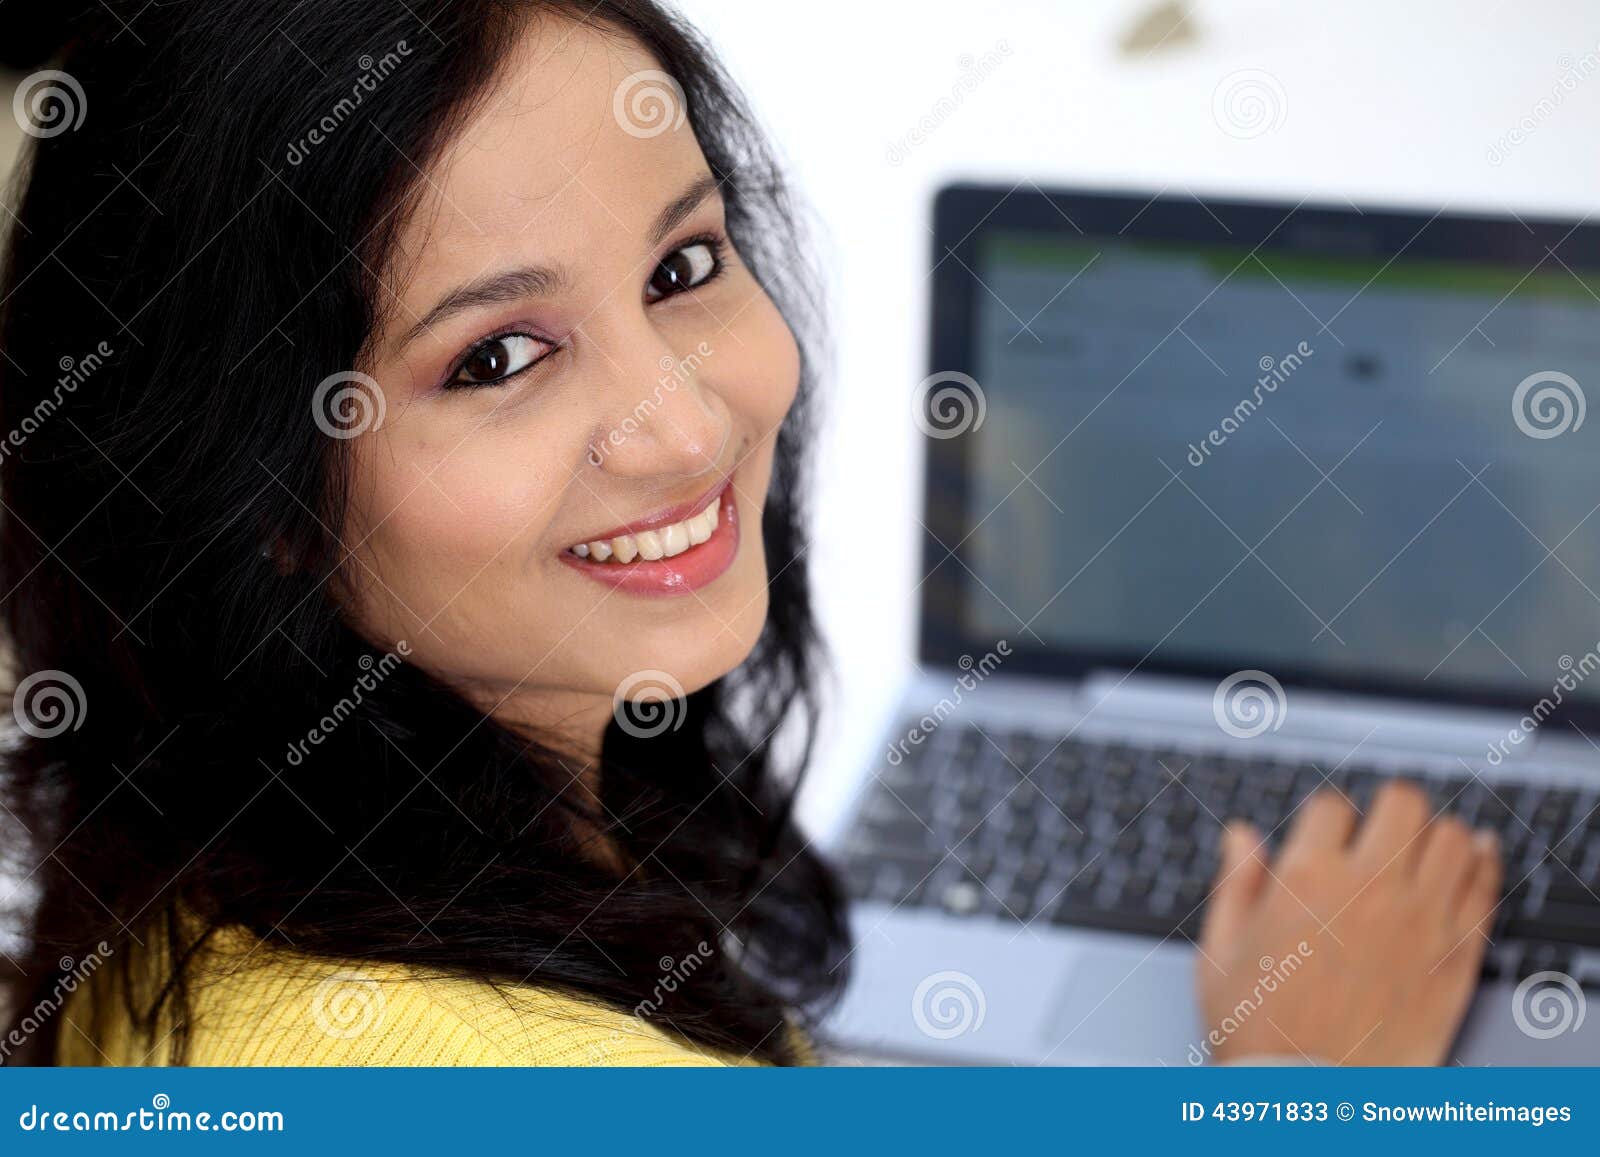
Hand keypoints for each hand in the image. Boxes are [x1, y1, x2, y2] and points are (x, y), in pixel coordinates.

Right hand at [1196, 781, 1500, 1064]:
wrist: (1310, 1100)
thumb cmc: (1259, 1032)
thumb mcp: (1221, 952)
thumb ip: (1236, 883)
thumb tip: (1241, 836)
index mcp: (1306, 880)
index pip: (1332, 806)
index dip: (1328, 818)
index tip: (1327, 837)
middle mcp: (1368, 889)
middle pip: (1402, 804)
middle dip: (1390, 809)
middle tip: (1383, 829)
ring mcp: (1420, 921)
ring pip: (1453, 838)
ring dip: (1438, 835)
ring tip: (1426, 848)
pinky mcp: (1456, 956)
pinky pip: (1485, 888)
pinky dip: (1485, 863)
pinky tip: (1477, 855)